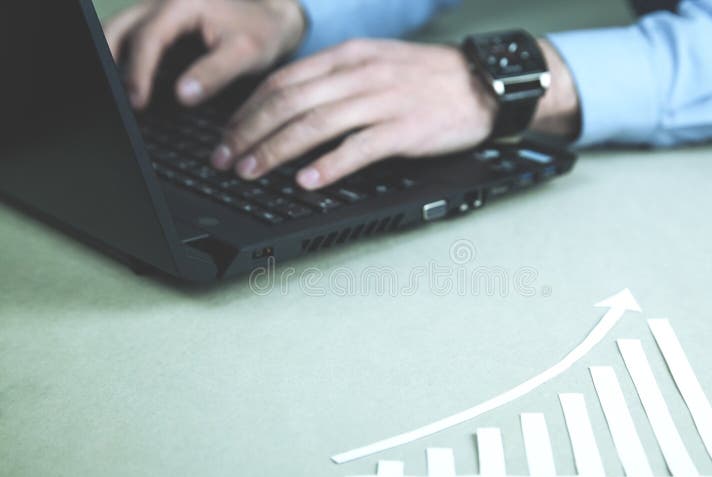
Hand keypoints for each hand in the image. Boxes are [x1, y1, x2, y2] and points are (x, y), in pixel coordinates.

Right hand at [103, 0, 305, 108]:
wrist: (270, 18)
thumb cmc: (260, 33)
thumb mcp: (246, 54)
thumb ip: (215, 73)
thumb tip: (183, 95)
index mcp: (181, 5)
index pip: (148, 38)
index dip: (138, 72)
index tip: (138, 102)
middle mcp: (163, 3)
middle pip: (118, 27)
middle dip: (108, 60)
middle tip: (114, 99)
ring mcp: (157, 11)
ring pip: (119, 30)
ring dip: (110, 58)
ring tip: (113, 93)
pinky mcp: (159, 25)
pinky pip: (132, 38)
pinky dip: (122, 59)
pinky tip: (125, 85)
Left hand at [211, 39, 499, 189]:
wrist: (484, 83)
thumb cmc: (428, 77)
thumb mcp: (376, 63)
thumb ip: (335, 80)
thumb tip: (291, 105)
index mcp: (349, 56)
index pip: (284, 80)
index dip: (248, 109)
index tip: (227, 134)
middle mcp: (360, 74)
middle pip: (290, 101)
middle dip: (249, 132)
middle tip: (225, 158)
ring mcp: (383, 100)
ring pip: (316, 123)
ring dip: (276, 149)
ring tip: (251, 171)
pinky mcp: (405, 129)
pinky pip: (359, 147)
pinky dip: (329, 165)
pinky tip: (307, 181)